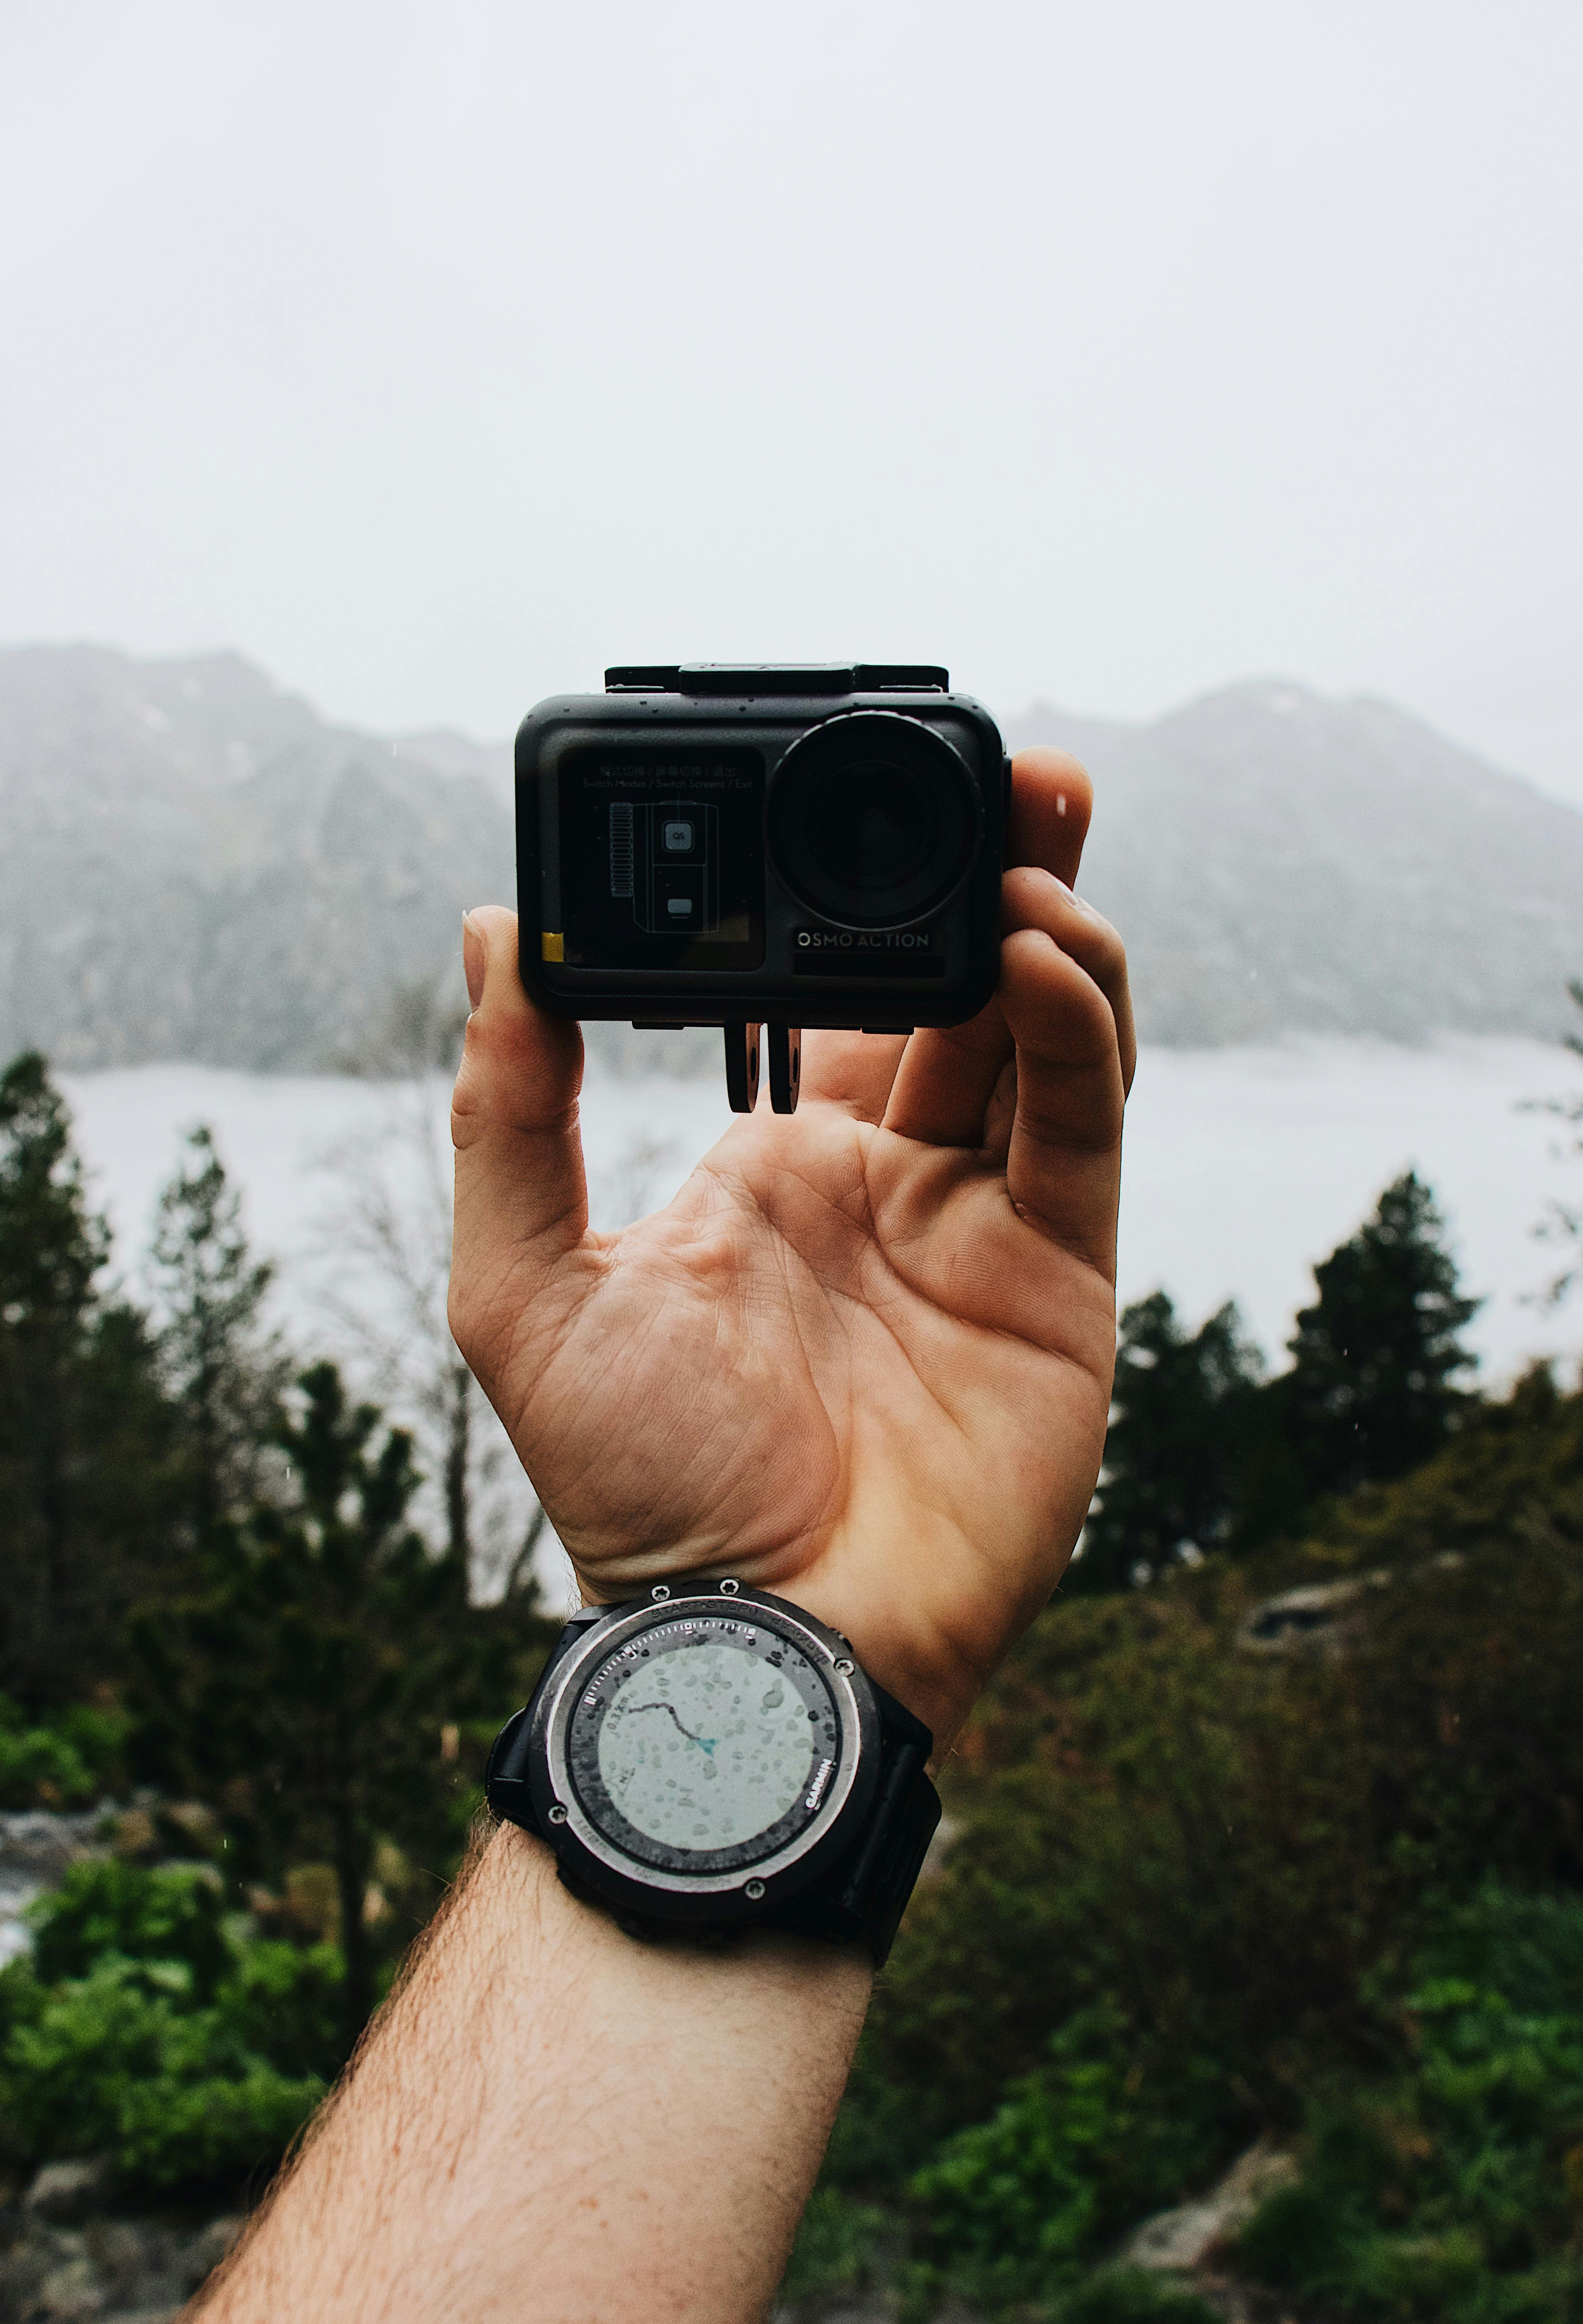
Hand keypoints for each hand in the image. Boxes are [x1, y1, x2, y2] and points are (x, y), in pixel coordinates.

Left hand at [449, 750, 1134, 1750]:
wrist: (756, 1642)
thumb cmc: (636, 1495)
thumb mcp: (525, 1289)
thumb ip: (510, 1113)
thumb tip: (489, 937)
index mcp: (782, 1166)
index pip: (845, 994)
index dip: (865, 896)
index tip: (851, 799)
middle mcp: (895, 1180)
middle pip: (965, 989)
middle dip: (995, 871)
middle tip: (1013, 765)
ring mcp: (986, 1225)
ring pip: (1049, 1035)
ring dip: (1053, 922)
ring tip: (1038, 829)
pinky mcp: (1062, 1277)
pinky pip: (1083, 1125)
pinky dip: (1075, 1028)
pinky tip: (1036, 950)